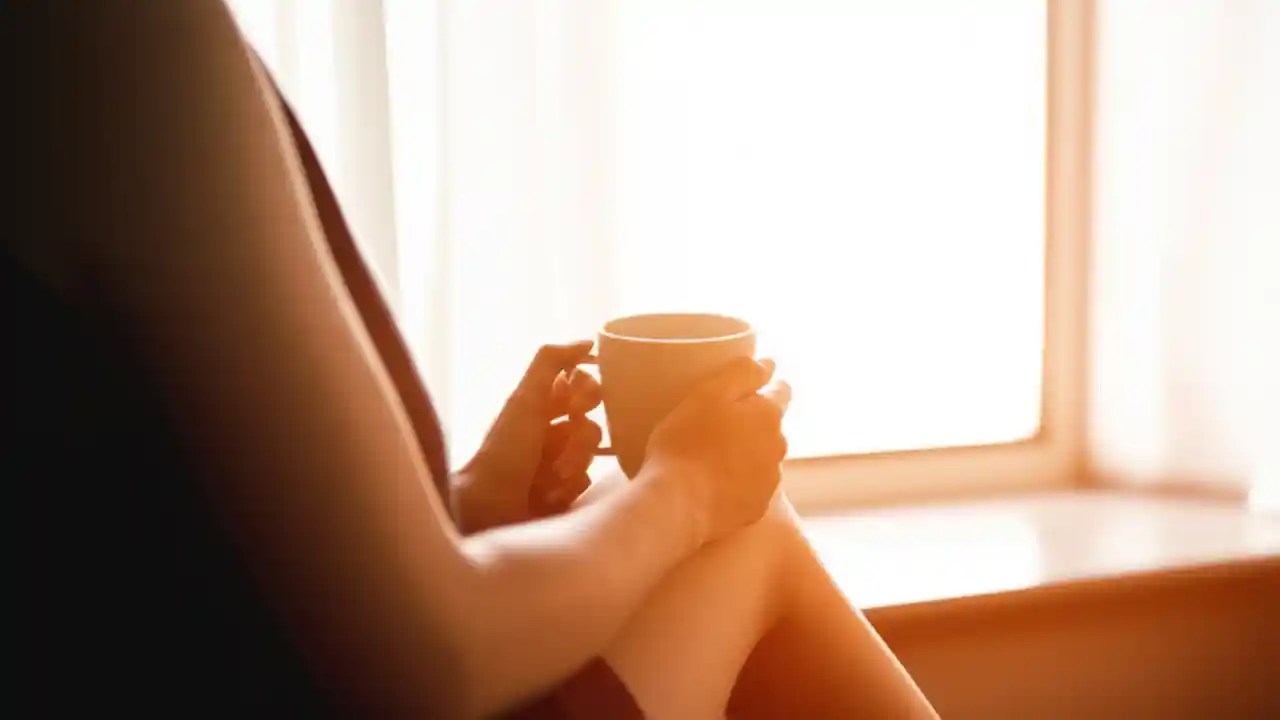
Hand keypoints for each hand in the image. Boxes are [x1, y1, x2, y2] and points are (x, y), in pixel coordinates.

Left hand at [451, 342, 603, 532]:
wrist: (487, 506)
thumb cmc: (504, 449)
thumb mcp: (525, 398)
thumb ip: (551, 362)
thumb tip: (588, 341)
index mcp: (539, 404)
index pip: (583, 386)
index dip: (587, 393)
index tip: (576, 404)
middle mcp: (550, 430)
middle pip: (592, 421)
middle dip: (579, 436)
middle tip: (557, 446)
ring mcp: (557, 462)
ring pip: (591, 454)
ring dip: (570, 464)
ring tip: (546, 478)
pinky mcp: (563, 491)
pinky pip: (586, 481)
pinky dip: (567, 487)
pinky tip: (546, 495)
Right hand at [640, 357, 790, 543]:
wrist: (676, 505)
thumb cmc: (685, 443)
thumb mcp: (707, 393)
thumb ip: (741, 373)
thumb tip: (769, 364)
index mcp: (769, 415)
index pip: (781, 390)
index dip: (763, 384)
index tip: (743, 386)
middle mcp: (778, 447)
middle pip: (771, 426)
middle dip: (752, 422)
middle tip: (716, 422)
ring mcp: (769, 482)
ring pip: (763, 457)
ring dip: (746, 453)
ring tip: (711, 456)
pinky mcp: (755, 508)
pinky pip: (751, 487)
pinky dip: (738, 482)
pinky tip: (713, 483)